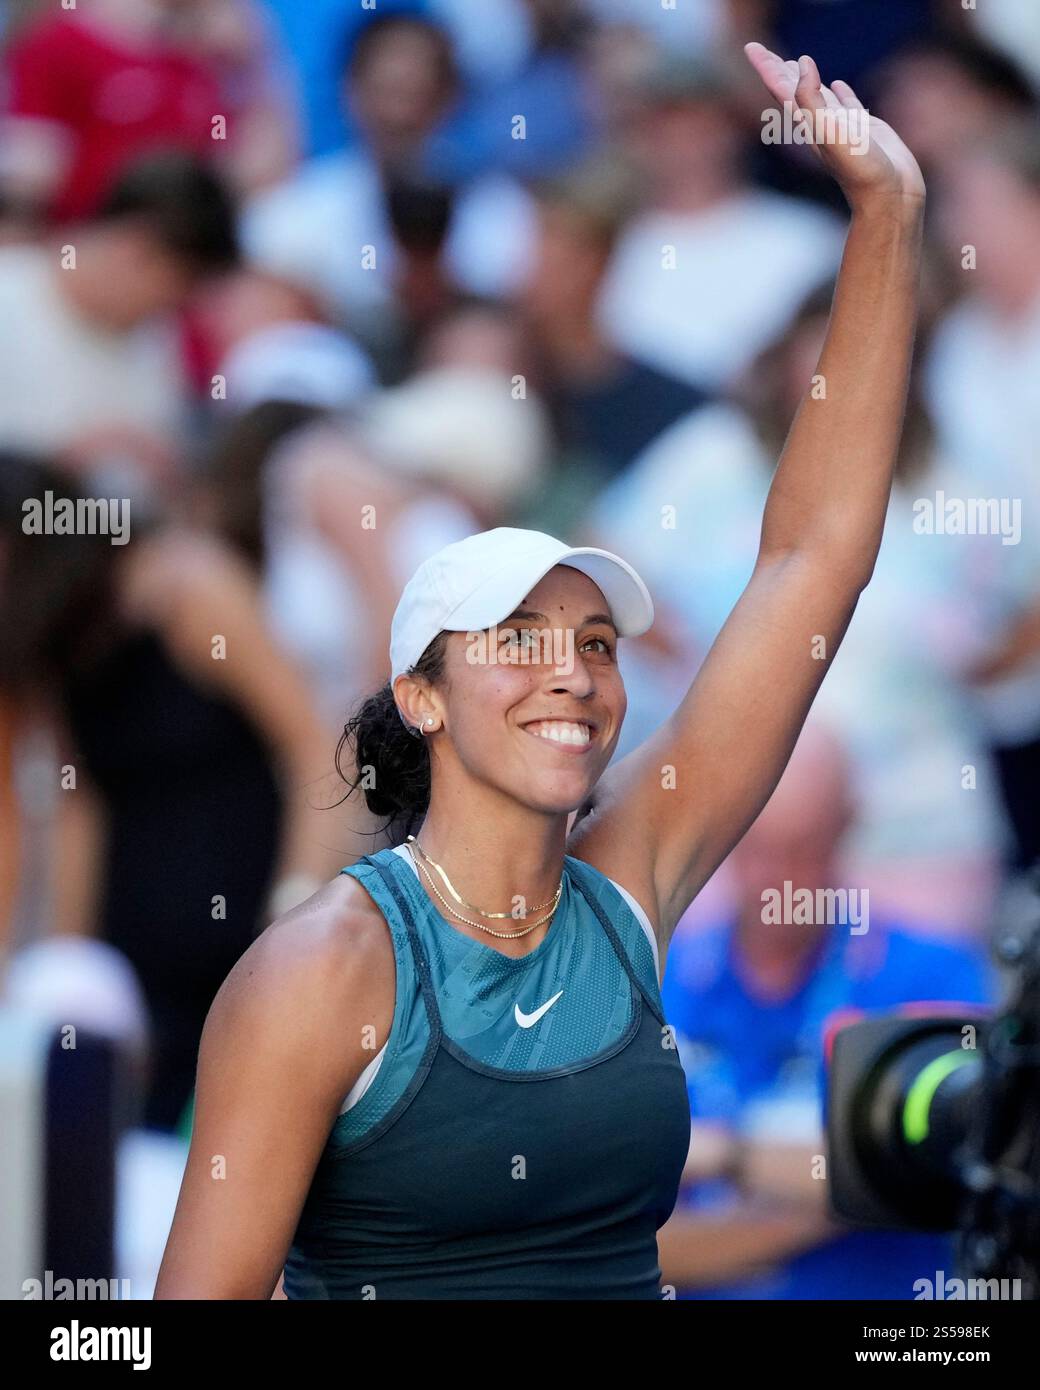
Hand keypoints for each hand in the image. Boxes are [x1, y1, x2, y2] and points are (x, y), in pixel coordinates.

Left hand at [744, 42, 924, 211]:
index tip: (750, 47)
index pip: (781, 87)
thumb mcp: (829, 131)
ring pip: (818, 94)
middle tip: (759, 51)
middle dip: (777, 68)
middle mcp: (821, 123)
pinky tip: (838, 84)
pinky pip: (848, 104)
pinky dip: (840, 92)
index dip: (766, 66)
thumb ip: (811, 99)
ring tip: (795, 63)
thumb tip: (802, 62)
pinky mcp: (863, 128)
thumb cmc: (859, 170)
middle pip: (793, 88)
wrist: (889, 196)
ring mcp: (842, 125)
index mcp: (808, 122)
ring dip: (805, 78)